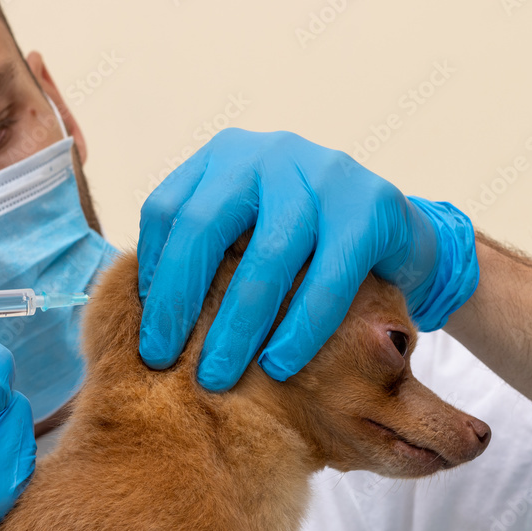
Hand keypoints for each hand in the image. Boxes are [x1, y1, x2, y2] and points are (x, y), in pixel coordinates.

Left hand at [137, 129, 477, 390]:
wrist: (396, 237)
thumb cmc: (300, 249)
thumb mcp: (243, 235)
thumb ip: (200, 258)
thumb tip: (136, 320)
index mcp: (225, 157)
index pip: (167, 210)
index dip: (149, 273)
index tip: (146, 330)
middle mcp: (268, 154)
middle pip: (204, 225)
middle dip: (178, 299)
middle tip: (160, 359)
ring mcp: (323, 174)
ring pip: (267, 256)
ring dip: (236, 325)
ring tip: (217, 376)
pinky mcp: (372, 207)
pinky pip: (328, 279)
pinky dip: (300, 329)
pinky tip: (279, 366)